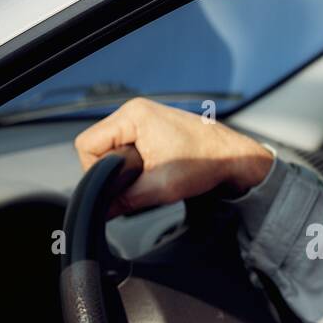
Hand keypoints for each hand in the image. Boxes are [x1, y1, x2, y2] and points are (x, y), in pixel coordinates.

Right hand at [74, 97, 272, 214]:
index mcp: (133, 115)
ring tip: (151, 173)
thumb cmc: (206, 163)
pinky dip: (134, 162)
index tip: (119, 185)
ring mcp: (143, 117)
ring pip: (111, 148)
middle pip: (97, 145)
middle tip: (139, 180)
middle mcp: (135, 110)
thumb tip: (100, 212)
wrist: (235, 158)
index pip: (88, 144)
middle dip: (112, 169)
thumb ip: (124, 200)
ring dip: (124, 167)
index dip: (97, 171)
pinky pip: (126, 146)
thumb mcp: (160, 188)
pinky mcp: (151, 127)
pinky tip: (154, 169)